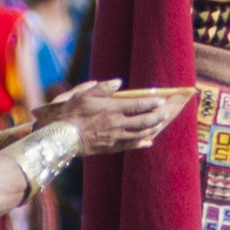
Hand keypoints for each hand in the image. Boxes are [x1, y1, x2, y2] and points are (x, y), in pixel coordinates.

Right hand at [51, 80, 181, 154]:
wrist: (63, 136)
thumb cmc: (71, 113)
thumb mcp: (84, 95)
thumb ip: (103, 88)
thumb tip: (119, 82)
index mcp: (112, 108)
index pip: (139, 105)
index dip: (152, 103)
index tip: (162, 100)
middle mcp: (118, 123)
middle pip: (145, 120)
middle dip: (158, 116)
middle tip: (167, 112)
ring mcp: (116, 137)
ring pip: (141, 134)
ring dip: (153, 128)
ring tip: (161, 124)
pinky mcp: (111, 147)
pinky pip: (131, 145)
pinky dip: (142, 143)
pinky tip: (149, 141)